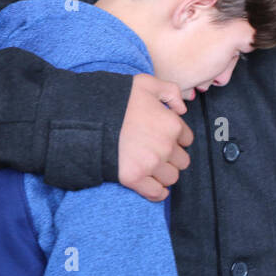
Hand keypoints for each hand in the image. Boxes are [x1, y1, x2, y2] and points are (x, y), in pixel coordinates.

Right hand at [118, 74, 194, 201]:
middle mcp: (166, 146)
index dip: (176, 139)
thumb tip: (182, 109)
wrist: (88, 117)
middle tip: (158, 154)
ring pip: (171, 177)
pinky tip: (155, 188)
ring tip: (153, 169)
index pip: (187, 139)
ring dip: (164, 174)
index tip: (165, 139)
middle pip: (182, 160)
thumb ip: (170, 91)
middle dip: (172, 158)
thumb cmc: (116, 99)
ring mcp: (151, 163)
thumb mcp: (147, 83)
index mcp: (172, 124)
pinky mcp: (134, 178)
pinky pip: (156, 193)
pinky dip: (157, 193)